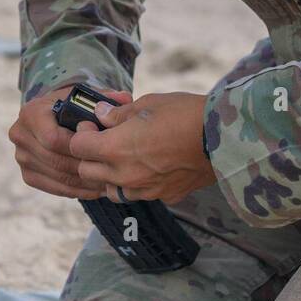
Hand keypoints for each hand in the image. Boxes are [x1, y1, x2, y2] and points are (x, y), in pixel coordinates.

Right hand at [9, 85, 132, 198]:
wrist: (52, 118)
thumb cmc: (72, 107)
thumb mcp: (85, 98)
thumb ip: (105, 98)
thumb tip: (123, 99)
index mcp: (31, 112)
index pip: (53, 139)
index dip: (78, 147)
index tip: (102, 150)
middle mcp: (20, 134)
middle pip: (55, 160)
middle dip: (84, 167)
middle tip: (110, 173)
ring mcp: (21, 157)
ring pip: (56, 176)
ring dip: (83, 183)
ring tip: (107, 183)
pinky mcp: (27, 174)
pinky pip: (53, 188)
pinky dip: (75, 191)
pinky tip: (95, 190)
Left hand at [68, 91, 215, 204]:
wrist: (223, 138)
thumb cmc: (185, 114)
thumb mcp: (148, 104)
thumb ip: (119, 114)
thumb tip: (101, 114)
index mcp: (115, 148)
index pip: (78, 147)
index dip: (82, 134)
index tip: (93, 125)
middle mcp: (124, 174)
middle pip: (87, 172)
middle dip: (89, 156)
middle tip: (103, 140)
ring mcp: (144, 190)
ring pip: (111, 190)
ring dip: (109, 175)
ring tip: (124, 157)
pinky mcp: (164, 197)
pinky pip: (139, 194)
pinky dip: (136, 183)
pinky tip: (150, 167)